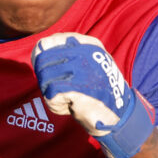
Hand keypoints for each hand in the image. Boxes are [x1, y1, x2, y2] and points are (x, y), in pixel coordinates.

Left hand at [31, 33, 155, 157]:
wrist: (118, 115)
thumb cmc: (97, 91)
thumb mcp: (86, 64)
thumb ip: (65, 54)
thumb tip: (39, 48)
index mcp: (88, 44)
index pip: (47, 42)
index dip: (41, 59)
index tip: (50, 73)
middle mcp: (85, 52)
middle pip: (42, 61)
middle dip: (45, 79)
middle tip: (61, 90)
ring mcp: (82, 69)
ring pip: (44, 78)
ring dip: (52, 94)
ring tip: (69, 98)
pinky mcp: (78, 88)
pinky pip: (50, 95)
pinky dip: (57, 105)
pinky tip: (72, 106)